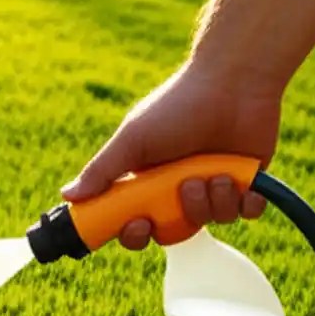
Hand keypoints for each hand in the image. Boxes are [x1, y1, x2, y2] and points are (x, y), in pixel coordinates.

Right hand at [62, 61, 281, 250]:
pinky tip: (238, 179)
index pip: (133, 222)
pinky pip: (247, 213)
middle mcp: (178, 189)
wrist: (233, 83)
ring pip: (212, 220)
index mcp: (146, 181)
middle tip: (186, 190)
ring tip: (215, 173)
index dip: (134, 232)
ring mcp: (213, 186)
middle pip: (173, 230)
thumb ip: (102, 170)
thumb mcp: (133, 140)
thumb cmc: (177, 106)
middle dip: (181, 218)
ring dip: (213, 201)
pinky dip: (245, 202)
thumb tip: (67, 196)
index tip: (137, 224)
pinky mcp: (247, 183)